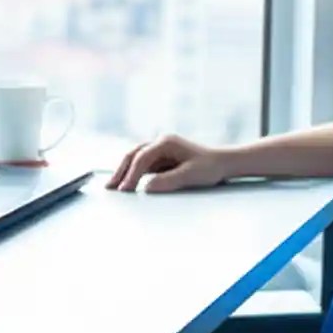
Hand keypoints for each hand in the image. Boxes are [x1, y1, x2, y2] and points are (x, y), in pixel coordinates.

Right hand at [105, 134, 227, 192]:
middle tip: (109, 188)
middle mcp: (160, 142)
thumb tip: (146, 187)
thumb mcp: (190, 176)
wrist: (223, 163)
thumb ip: (168, 181)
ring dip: (124, 172)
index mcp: (166, 142)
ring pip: (135, 159)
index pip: (142, 158)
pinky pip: (142, 165)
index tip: (125, 190)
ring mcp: (160, 150)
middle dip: (120, 171)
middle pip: (133, 155)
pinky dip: (133, 174)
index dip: (131, 175)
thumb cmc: (210, 167)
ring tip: (113, 187)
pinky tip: (127, 184)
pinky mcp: (161, 159)